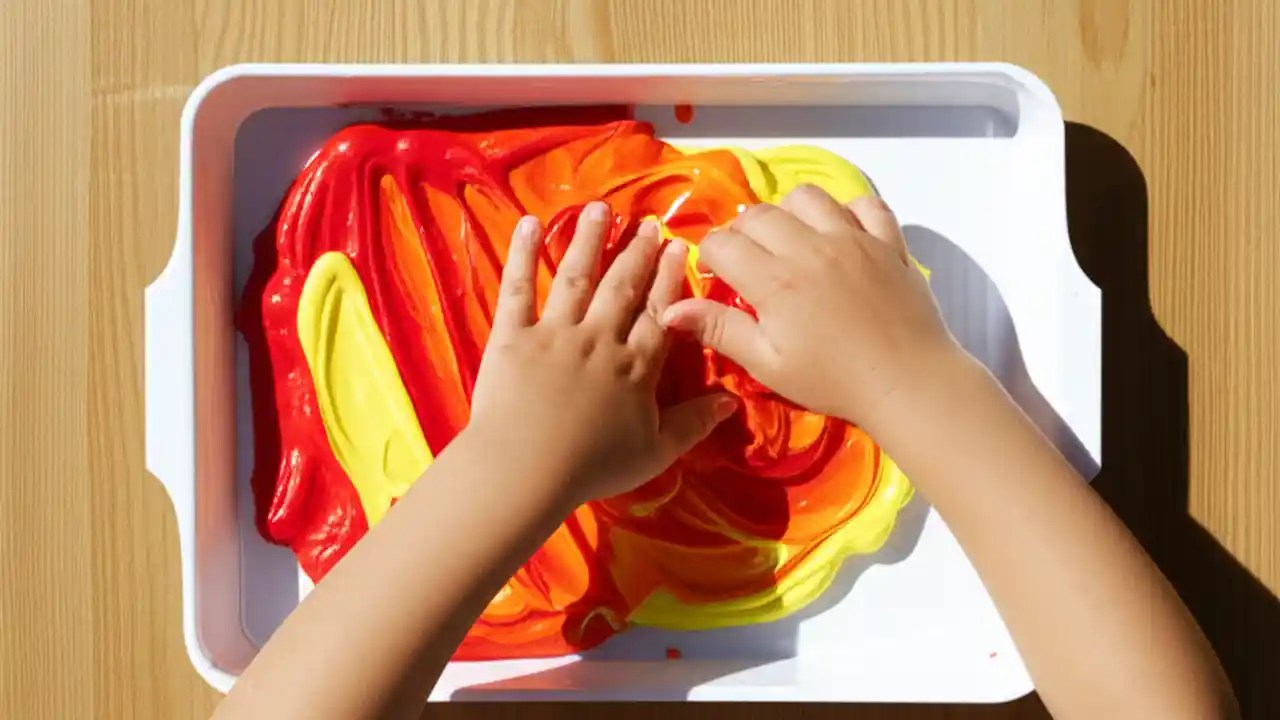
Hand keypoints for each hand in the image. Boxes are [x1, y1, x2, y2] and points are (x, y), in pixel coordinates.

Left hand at [468, 202, 737, 505]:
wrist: (526, 469)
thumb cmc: (592, 467)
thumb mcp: (655, 452)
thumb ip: (693, 423)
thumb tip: (732, 401)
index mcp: (636, 367)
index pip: (660, 313)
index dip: (670, 278)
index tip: (679, 246)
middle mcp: (599, 339)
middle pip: (622, 287)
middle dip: (636, 252)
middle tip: (647, 224)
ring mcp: (555, 333)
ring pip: (577, 277)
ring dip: (589, 240)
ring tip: (600, 209)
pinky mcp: (513, 337)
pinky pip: (519, 289)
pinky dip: (524, 255)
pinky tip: (530, 223)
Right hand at [662, 185, 964, 432]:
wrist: (908, 382)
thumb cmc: (833, 381)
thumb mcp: (768, 364)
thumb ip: (720, 330)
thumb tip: (669, 309)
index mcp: (775, 280)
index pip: (722, 243)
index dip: (711, 257)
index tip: (719, 277)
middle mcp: (810, 247)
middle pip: (757, 215)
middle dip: (742, 233)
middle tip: (750, 264)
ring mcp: (852, 238)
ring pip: (806, 197)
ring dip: (789, 213)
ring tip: (792, 242)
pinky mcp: (887, 241)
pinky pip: (864, 203)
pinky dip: (848, 211)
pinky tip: (841, 235)